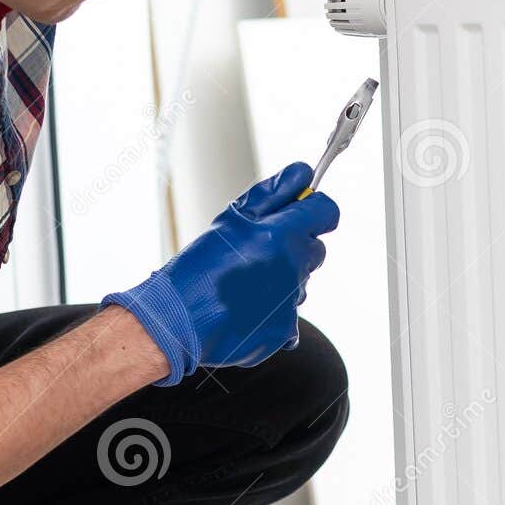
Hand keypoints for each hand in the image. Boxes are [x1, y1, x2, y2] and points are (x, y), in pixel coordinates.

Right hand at [102, 162, 339, 386]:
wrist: (177, 322)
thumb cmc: (196, 270)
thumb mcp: (231, 220)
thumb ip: (272, 194)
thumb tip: (302, 174)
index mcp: (282, 235)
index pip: (327, 212)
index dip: (314, 209)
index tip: (300, 212)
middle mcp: (294, 268)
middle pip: (315, 247)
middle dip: (295, 245)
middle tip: (258, 251)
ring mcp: (292, 302)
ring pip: (301, 281)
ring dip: (282, 278)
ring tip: (244, 284)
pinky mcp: (285, 330)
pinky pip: (289, 314)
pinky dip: (272, 311)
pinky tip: (244, 308)